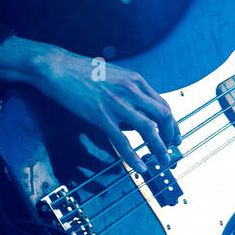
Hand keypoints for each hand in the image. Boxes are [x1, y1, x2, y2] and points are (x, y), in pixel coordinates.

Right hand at [34, 49, 178, 172]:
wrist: (59, 68)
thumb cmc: (84, 71)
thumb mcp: (116, 75)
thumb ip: (131, 91)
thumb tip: (139, 113)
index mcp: (136, 80)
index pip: (163, 104)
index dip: (172, 123)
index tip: (175, 135)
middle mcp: (131, 90)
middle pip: (163, 116)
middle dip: (170, 135)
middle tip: (171, 149)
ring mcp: (116, 104)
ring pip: (148, 129)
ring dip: (158, 147)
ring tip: (162, 159)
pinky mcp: (100, 116)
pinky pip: (122, 141)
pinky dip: (133, 156)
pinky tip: (139, 166)